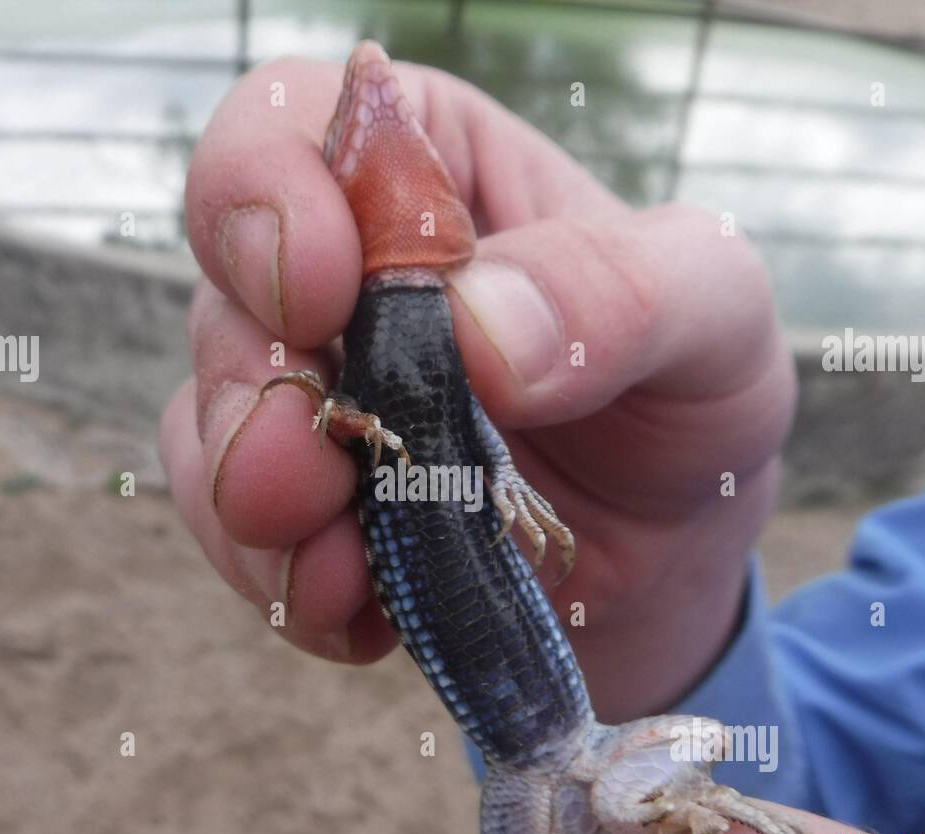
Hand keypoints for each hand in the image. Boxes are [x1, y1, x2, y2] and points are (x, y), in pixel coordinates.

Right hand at [160, 54, 794, 718]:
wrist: (670, 548)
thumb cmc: (690, 393)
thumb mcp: (713, 315)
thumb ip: (618, 292)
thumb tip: (474, 327)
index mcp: (430, 170)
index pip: (292, 125)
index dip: (268, 191)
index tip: (325, 292)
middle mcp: (346, 272)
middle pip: (226, 285)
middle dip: (249, 385)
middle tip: (305, 472)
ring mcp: (315, 392)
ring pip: (211, 421)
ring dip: (252, 503)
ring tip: (337, 571)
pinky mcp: (307, 504)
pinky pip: (237, 534)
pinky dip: (283, 583)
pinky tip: (358, 616)